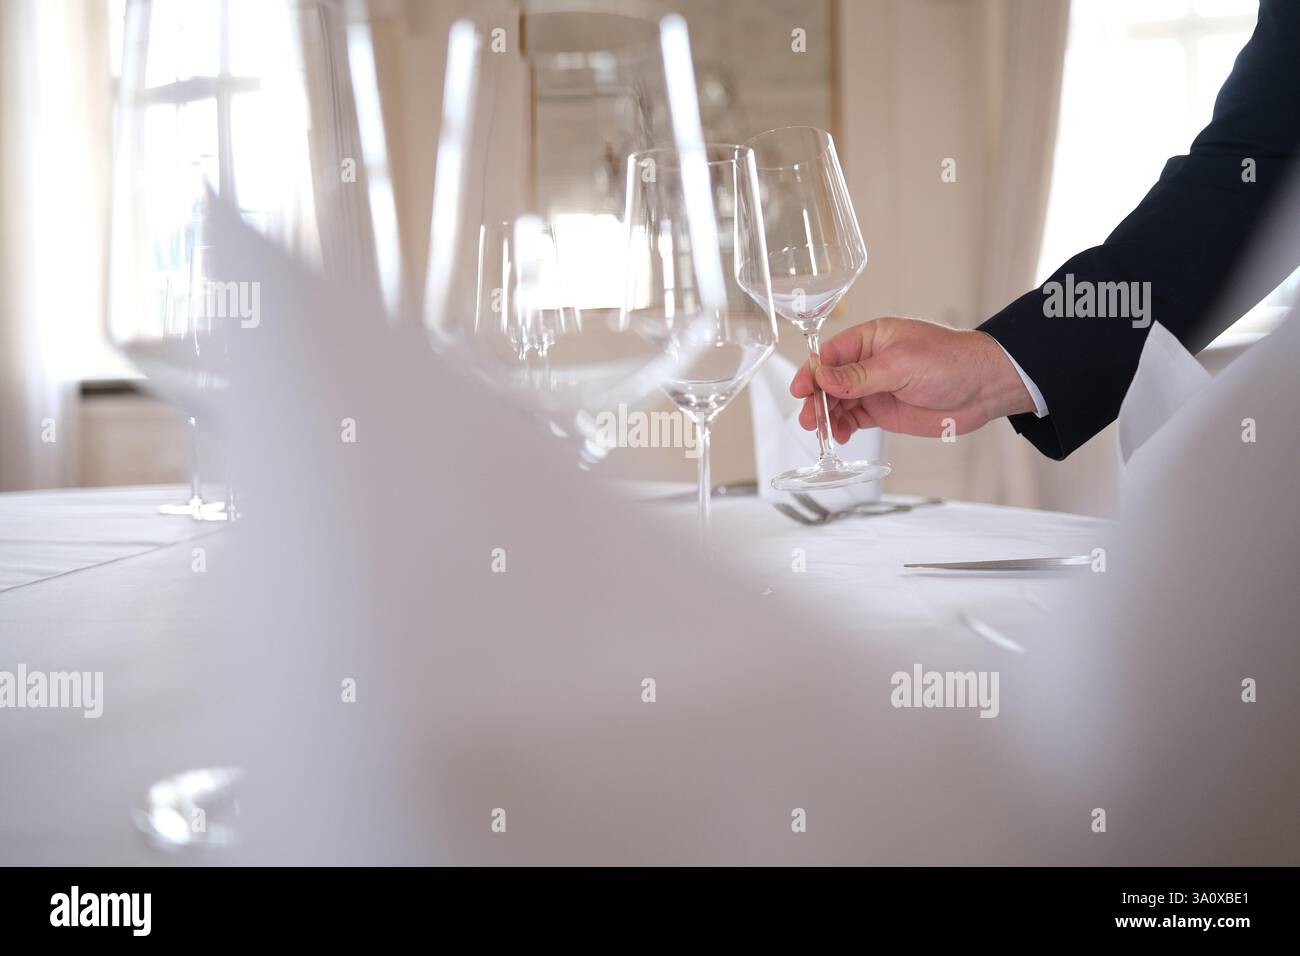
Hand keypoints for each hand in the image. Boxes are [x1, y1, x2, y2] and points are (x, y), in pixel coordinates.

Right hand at [789, 317, 1036, 442]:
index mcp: (872, 339)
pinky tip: (841, 435)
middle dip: (817, 399)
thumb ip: (859, 375)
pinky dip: (844, 428)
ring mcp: (876, 388)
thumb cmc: (951, 362)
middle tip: (810, 418)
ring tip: (823, 431)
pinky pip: (855, 418)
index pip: (831, 355)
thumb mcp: (901, 365)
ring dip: (828, 416)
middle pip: (830, 381)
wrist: (984, 388)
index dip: (813, 372)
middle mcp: (869, 362)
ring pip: (839, 402)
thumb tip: (823, 377)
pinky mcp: (884, 410)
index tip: (801, 389)